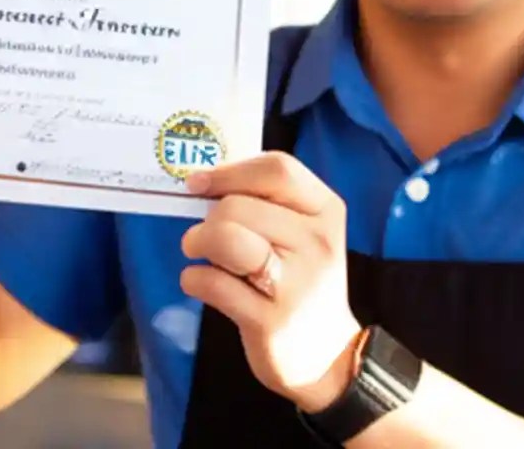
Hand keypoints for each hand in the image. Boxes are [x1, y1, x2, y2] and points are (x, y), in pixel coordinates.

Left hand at [180, 151, 361, 412]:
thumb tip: (201, 180)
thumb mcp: (303, 234)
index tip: (198, 183)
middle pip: (238, 205)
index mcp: (326, 211)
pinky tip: (202, 284)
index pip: (277, 169)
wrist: (328, 355)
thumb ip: (265, 203)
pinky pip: (212, 283)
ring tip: (199, 254)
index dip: (229, 172)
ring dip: (197, 242)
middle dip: (207, 219)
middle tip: (202, 237)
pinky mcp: (271, 320)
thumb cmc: (301, 281)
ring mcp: (297, 283)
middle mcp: (317, 243)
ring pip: (225, 238)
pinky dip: (194, 279)